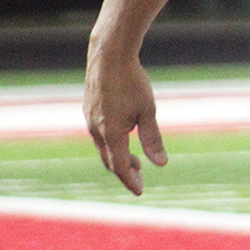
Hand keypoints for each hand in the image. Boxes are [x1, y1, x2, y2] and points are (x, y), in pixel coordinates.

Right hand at [84, 51, 167, 194]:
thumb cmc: (132, 82)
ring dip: (118, 158)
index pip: (120, 167)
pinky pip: (98, 135)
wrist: (108, 57)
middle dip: (125, 172)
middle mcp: (96, 131)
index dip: (130, 181)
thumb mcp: (148, 111)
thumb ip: (152, 139)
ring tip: (135, 162)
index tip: (140, 192)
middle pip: (110, 160)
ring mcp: (89, 120)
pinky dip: (110, 145)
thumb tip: (161, 164)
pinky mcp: (88, 110)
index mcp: (112, 134)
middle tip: (140, 179)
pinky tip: (122, 139)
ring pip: (103, 148)